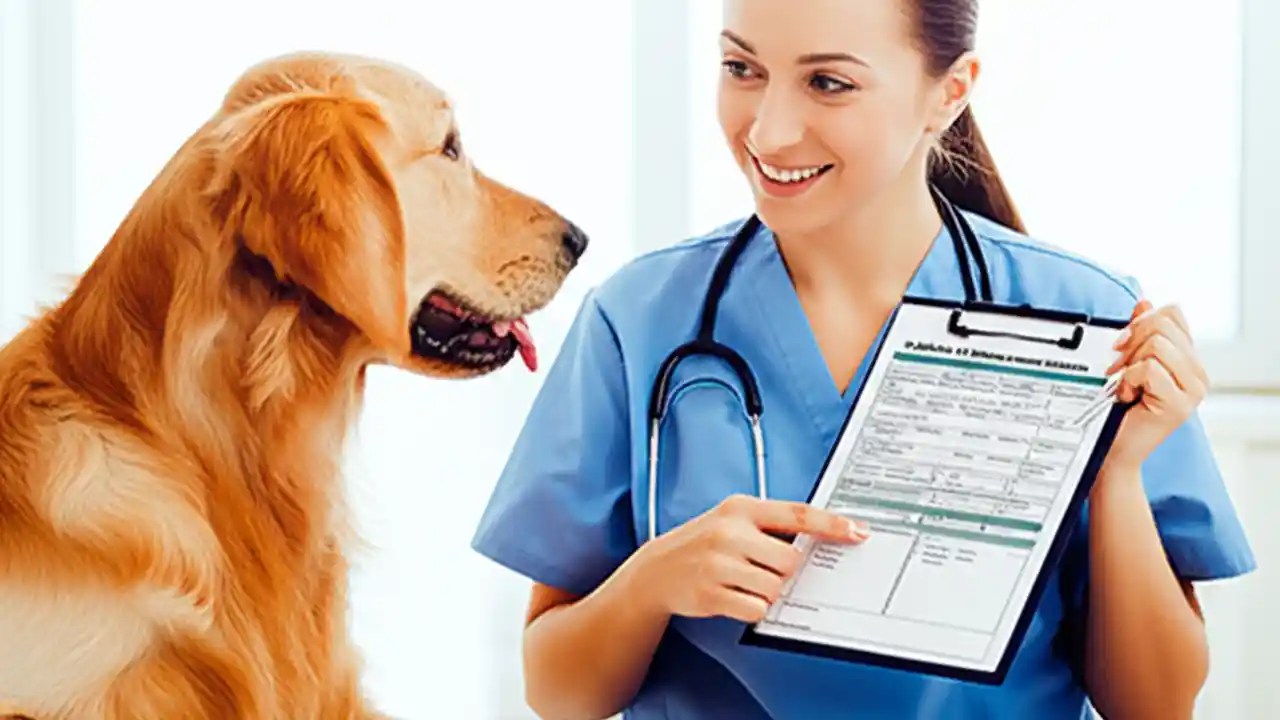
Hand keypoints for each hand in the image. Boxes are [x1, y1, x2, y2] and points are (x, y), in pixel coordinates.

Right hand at [633, 494, 868, 623]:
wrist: (656, 570)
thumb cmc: (704, 544)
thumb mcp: (732, 520)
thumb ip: (770, 526)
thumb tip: (818, 542)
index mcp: (741, 508)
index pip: (797, 514)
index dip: (831, 524)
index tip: (858, 532)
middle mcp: (730, 532)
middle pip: (790, 561)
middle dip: (784, 572)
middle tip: (763, 569)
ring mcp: (718, 563)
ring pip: (775, 588)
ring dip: (768, 592)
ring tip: (744, 583)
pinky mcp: (711, 593)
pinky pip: (755, 609)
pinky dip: (753, 608)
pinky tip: (735, 597)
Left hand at [1103, 299, 1209, 473]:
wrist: (1111, 451)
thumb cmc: (1115, 409)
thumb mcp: (1126, 363)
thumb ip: (1139, 333)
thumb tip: (1144, 301)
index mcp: (1187, 360)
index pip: (1172, 313)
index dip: (1141, 320)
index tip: (1121, 343)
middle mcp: (1196, 374)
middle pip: (1164, 324)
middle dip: (1131, 340)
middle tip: (1117, 366)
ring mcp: (1192, 390)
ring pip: (1157, 345)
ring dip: (1129, 363)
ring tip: (1124, 384)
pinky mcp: (1179, 406)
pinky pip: (1150, 369)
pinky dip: (1129, 379)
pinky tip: (1126, 395)